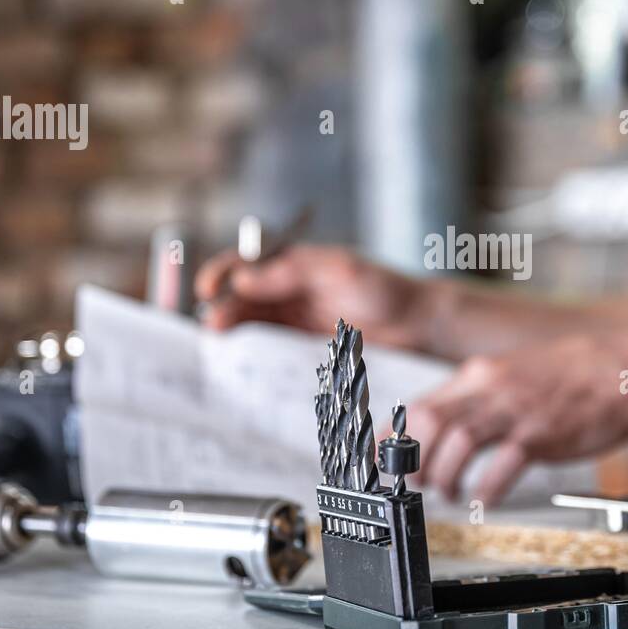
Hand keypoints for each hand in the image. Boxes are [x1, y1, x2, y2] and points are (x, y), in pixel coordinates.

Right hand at [194, 245, 432, 350]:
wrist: (419, 327)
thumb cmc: (386, 290)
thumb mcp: (341, 271)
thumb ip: (292, 272)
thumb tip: (244, 277)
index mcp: (293, 263)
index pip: (245, 263)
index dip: (221, 273)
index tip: (209, 289)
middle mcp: (288, 290)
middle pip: (239, 297)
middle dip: (222, 308)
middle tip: (214, 327)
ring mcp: (294, 321)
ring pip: (250, 325)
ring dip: (232, 334)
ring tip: (222, 347)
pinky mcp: (302, 348)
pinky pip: (268, 350)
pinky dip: (252, 356)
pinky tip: (244, 365)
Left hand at [409, 331, 627, 505]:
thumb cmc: (578, 375)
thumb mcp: (516, 373)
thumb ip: (480, 396)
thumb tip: (446, 422)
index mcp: (479, 374)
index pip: (418, 405)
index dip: (392, 438)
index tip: (382, 462)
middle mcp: (490, 388)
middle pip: (428, 424)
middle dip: (412, 461)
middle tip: (413, 484)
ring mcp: (515, 410)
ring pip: (456, 444)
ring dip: (443, 477)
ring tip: (448, 493)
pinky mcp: (541, 434)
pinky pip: (500, 467)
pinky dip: (485, 489)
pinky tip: (485, 499)